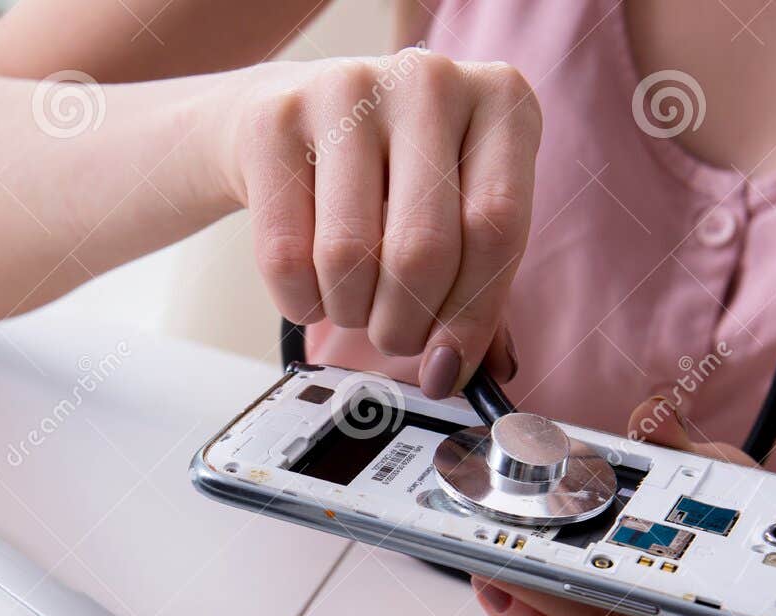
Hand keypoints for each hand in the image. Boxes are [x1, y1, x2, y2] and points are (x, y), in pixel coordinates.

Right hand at [214, 50, 539, 397]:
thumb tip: (485, 374)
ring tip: (352, 302)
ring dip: (348, 313)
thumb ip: (480, 291)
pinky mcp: (274, 119)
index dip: (471, 317)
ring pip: (349, 257)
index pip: (497, 228)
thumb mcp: (455, 216)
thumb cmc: (389, 177)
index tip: (447, 369)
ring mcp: (347, 90)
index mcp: (501, 101)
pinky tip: (311, 286)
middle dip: (403, 326)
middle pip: (422, 250)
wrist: (289, 120)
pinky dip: (300, 300)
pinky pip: (285, 256)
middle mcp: (429, 81)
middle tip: (393, 338)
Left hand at [473, 397, 775, 615]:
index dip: (596, 563)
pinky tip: (514, 604)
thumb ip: (689, 453)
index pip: (660, 591)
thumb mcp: (742, 493)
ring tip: (489, 578)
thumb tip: (649, 412)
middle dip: (540, 596)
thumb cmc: (762, 553)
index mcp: (765, 612)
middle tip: (488, 555)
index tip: (537, 529)